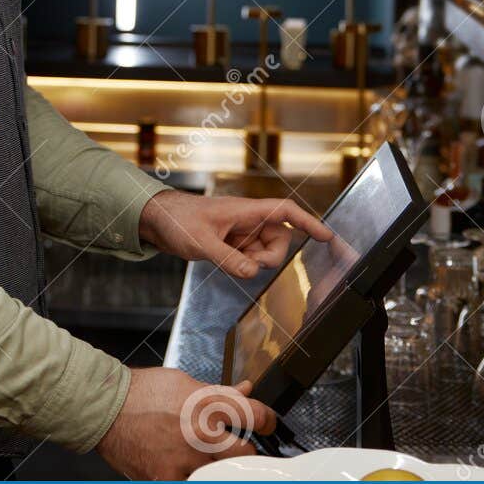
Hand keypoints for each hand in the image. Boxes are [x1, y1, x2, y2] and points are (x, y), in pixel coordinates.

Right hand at [96, 368, 276, 479]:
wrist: (105, 408)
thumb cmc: (141, 392)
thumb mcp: (184, 382)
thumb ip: (218, 390)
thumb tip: (245, 389)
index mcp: (207, 403)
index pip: (255, 415)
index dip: (267, 420)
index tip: (266, 424)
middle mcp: (201, 433)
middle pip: (246, 451)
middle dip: (244, 449)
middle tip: (236, 447)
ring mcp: (185, 459)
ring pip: (222, 474)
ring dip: (220, 469)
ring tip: (210, 461)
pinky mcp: (167, 479)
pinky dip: (194, 483)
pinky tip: (190, 476)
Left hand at [137, 190, 331, 279]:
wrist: (157, 220)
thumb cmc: (177, 219)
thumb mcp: (201, 241)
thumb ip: (228, 258)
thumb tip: (252, 272)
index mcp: (245, 211)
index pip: (285, 213)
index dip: (308, 223)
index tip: (326, 236)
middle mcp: (247, 221)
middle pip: (278, 240)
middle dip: (269, 257)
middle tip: (247, 264)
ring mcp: (240, 233)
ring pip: (264, 252)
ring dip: (254, 263)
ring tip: (228, 261)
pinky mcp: (231, 243)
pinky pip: (249, 258)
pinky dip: (243, 265)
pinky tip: (223, 262)